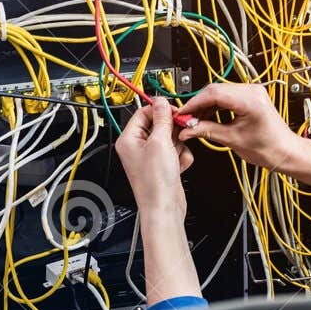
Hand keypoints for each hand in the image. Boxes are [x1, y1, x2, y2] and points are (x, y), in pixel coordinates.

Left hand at [114, 98, 193, 220]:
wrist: (164, 207)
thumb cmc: (155, 182)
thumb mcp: (160, 142)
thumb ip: (162, 119)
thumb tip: (160, 102)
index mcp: (129, 139)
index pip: (143, 113)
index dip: (159, 109)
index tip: (174, 110)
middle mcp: (138, 147)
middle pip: (159, 125)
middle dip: (172, 131)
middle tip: (178, 134)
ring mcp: (151, 157)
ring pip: (171, 137)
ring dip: (178, 145)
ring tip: (176, 156)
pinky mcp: (163, 165)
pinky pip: (176, 151)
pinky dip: (181, 156)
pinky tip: (178, 166)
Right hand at [178, 83, 310, 188]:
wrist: (285, 151)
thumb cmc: (268, 148)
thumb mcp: (232, 139)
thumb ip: (207, 131)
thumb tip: (187, 129)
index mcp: (250, 100)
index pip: (213, 94)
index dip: (194, 103)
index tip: (182, 113)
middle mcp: (252, 91)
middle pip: (215, 90)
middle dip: (198, 104)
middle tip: (185, 118)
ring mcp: (252, 92)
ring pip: (219, 92)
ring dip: (205, 105)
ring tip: (194, 119)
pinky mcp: (251, 96)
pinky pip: (227, 96)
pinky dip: (214, 105)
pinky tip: (206, 116)